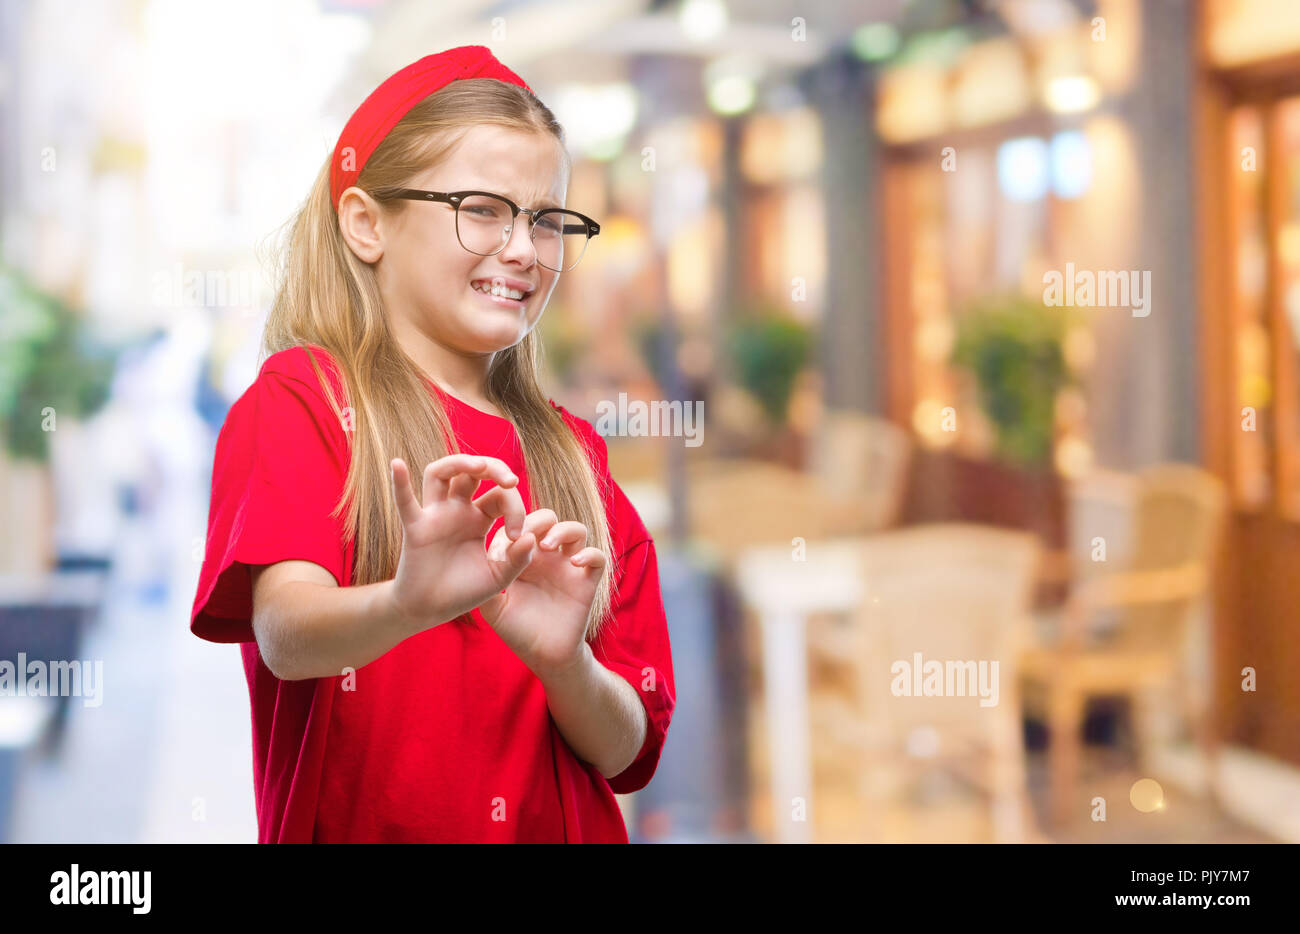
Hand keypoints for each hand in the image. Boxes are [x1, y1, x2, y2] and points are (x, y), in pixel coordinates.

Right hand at [387, 455, 537, 630]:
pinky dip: (400, 484)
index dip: (515, 508)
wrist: (431, 610)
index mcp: (479, 518)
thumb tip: (530, 537)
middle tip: (511, 481)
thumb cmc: (464, 591)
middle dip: (494, 468)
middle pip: (472, 472)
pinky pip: (405, 502)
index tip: (516, 536)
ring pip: (441, 473)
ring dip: (459, 463)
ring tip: (478, 465)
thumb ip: (517, 560)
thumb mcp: (498, 577)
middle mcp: (457, 510)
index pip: (500, 496)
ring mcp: (435, 515)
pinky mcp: (415, 529)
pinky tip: (398, 464)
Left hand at [478, 508, 607, 677]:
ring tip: (547, 545)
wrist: (543, 655)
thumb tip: (500, 548)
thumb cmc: (516, 629)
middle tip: (528, 533)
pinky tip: (574, 563)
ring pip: (576, 530)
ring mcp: (568, 567)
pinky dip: (589, 554)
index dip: (512, 525)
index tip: (504, 541)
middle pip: (549, 519)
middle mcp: (547, 557)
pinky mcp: (586, 581)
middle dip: (539, 520)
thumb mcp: (494, 606)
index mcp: (523, 557)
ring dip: (563, 530)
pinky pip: (597, 557)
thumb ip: (491, 580)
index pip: (520, 525)